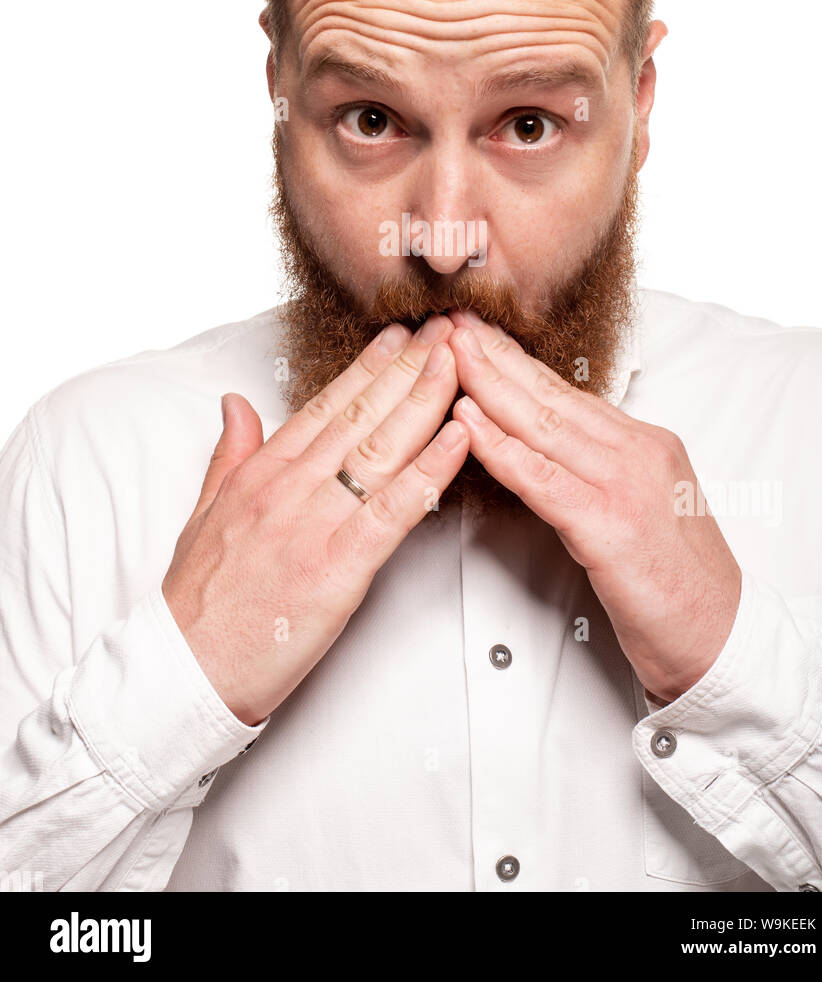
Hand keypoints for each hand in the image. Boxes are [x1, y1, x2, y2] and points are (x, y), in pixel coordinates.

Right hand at [162, 315, 467, 724]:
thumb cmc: (198, 603)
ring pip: (381, 449)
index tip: (398, 338)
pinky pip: (393, 510)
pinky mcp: (337, 568)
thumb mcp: (203, 513)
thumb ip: (229, 453)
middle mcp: (289, 489)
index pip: (324, 406)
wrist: (183, 671)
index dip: (367, 368)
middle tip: (445, 331)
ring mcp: (314, 525)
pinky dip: (430, 470)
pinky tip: (457, 438)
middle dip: (408, 368)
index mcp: (261, 474)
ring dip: (426, 400)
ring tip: (458, 363)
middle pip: (360, 414)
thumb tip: (236, 404)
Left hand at [446, 309, 741, 703]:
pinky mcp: (611, 526)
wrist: (724, 638)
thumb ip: (601, 472)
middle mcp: (638, 452)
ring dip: (488, 386)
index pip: (567, 393)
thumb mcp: (644, 508)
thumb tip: (549, 450)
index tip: (478, 334)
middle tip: (452, 322)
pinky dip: (500, 447)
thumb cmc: (679, 585)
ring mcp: (627, 485)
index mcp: (645, 444)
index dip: (517, 361)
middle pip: (551, 395)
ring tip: (449, 355)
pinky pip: (543, 479)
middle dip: (495, 356)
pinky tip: (467, 423)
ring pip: (543, 425)